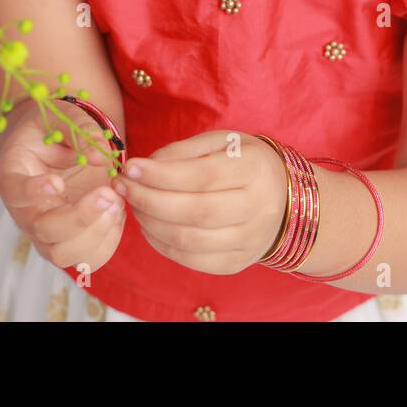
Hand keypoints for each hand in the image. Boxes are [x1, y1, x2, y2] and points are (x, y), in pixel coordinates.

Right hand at [0, 98, 126, 273]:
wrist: (51, 146)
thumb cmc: (53, 128)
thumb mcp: (63, 116)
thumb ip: (81, 130)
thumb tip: (101, 156)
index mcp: (13, 174)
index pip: (14, 191)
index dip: (32, 192)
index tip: (56, 182)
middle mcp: (25, 210)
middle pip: (43, 230)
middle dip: (80, 217)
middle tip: (109, 193)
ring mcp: (45, 231)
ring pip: (62, 254)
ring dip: (96, 234)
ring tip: (117, 202)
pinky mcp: (66, 241)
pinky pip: (85, 260)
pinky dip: (107, 243)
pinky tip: (118, 213)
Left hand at [111, 130, 286, 274]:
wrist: (284, 200)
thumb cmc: (244, 163)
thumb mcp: (221, 142)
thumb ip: (183, 151)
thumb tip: (143, 168)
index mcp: (256, 169)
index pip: (203, 176)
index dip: (161, 175)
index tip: (131, 168)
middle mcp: (258, 208)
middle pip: (194, 212)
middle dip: (149, 199)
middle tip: (122, 186)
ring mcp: (249, 241)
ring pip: (189, 240)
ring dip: (150, 223)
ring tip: (133, 203)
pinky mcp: (236, 263)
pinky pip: (190, 260)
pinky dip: (161, 243)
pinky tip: (149, 224)